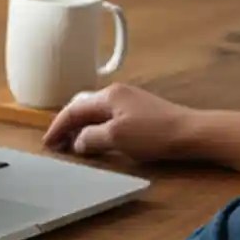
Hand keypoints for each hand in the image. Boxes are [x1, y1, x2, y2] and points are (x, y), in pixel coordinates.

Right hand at [43, 84, 195, 160]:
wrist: (192, 133)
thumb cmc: (154, 133)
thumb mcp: (116, 137)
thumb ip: (91, 138)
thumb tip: (77, 142)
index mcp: (108, 96)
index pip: (73, 109)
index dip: (57, 127)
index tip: (47, 144)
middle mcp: (117, 94)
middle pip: (83, 108)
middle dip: (68, 126)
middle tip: (58, 145)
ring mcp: (130, 102)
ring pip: (96, 114)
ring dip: (83, 129)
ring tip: (75, 146)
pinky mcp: (141, 112)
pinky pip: (109, 119)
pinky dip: (97, 130)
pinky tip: (99, 142)